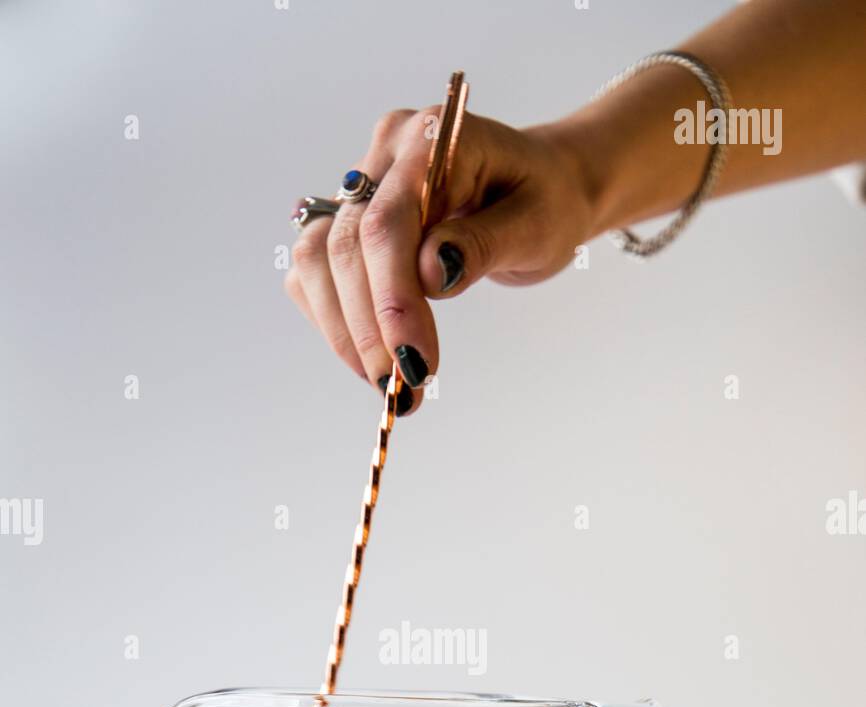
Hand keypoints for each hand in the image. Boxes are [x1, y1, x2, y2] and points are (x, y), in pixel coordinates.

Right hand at [285, 109, 590, 414]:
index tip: (414, 364)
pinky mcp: (347, 219)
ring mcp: (360, 185)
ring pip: (316, 262)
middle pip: (344, 247)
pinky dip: (336, 322)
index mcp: (433, 139)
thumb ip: (484, 244)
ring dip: (344, 332)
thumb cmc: (545, 203)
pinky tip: (370, 356)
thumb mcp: (537, 225)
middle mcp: (385, 153)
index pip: (388, 223)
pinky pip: (315, 274)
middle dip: (369, 329)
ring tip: (386, 385)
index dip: (392, 300)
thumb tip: (431, 273)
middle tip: (402, 393)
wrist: (539, 189)